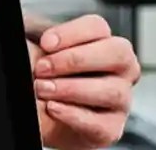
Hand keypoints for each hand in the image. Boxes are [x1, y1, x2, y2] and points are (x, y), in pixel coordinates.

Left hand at [28, 14, 139, 148]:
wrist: (38, 112)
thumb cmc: (42, 74)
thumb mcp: (37, 51)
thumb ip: (44, 44)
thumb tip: (42, 45)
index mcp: (102, 42)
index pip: (98, 27)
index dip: (71, 33)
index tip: (46, 43)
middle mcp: (119, 69)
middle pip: (117, 53)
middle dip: (75, 59)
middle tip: (42, 67)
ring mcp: (119, 99)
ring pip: (113, 91)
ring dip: (72, 88)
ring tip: (42, 88)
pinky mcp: (110, 128)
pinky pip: (102, 124)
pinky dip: (74, 115)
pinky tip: (52, 108)